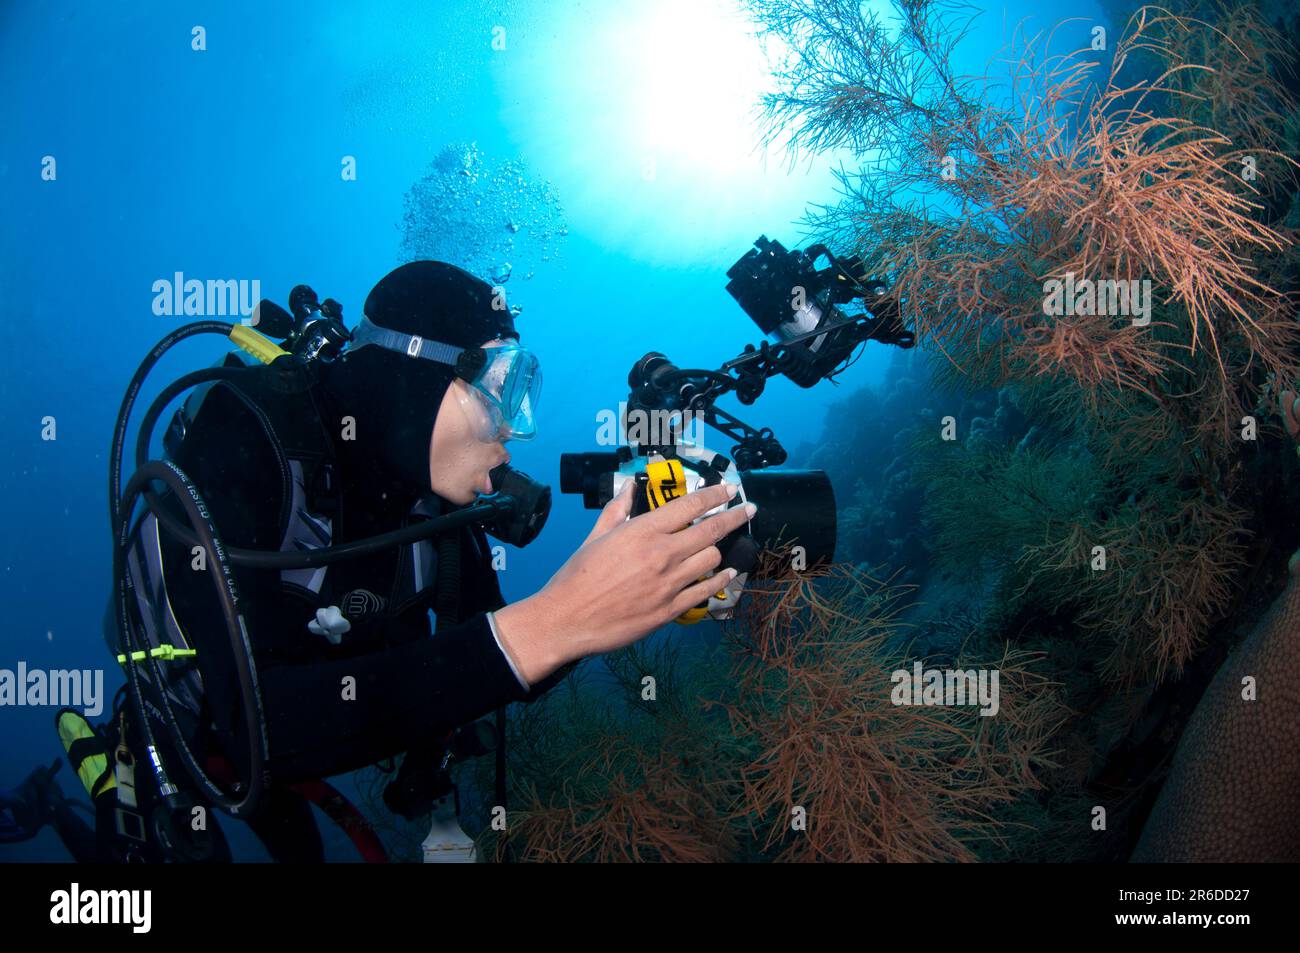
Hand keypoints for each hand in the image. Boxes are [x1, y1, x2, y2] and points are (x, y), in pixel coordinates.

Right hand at [493, 481, 754, 683]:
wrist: (566, 619)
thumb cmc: (576, 576)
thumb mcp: (595, 536)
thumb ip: (617, 510)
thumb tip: (628, 487)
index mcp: (643, 531)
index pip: (690, 505)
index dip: (715, 495)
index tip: (729, 490)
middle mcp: (662, 554)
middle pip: (712, 531)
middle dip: (734, 517)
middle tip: (747, 510)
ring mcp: (669, 584)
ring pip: (713, 560)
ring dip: (718, 551)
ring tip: (719, 547)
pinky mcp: (670, 610)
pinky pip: (706, 592)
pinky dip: (720, 581)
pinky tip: (726, 575)